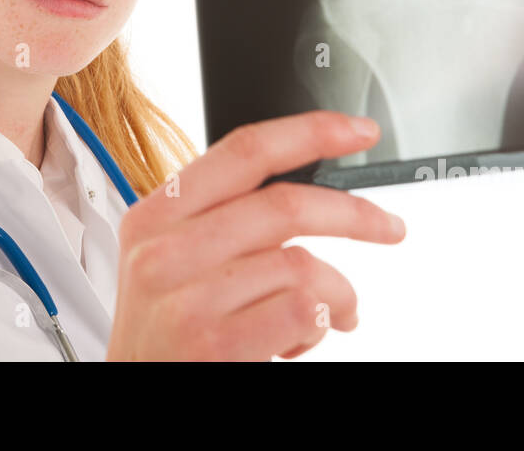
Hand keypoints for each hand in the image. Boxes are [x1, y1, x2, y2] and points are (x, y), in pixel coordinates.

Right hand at [105, 110, 404, 360]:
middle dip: (354, 215)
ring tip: (338, 311)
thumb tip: (306, 190)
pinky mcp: (213, 344)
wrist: (134, 392)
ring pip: (301, 263)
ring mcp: (186, 298)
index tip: (358, 131)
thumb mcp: (170, 260)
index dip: (310, 132)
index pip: (243, 150)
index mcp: (156, 214)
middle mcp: (164, 251)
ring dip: (338, 291)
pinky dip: (321, 324)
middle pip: (284, 205)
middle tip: (388, 227)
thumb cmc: (163, 334)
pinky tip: (304, 338)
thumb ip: (219, 219)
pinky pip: (302, 310)